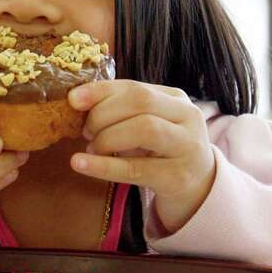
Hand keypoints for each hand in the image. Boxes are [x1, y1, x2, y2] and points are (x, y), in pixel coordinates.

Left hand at [67, 80, 215, 233]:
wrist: (198, 186)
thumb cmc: (163, 150)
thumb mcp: (148, 123)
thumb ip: (120, 109)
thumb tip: (77, 100)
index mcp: (176, 98)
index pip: (134, 86)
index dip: (101, 91)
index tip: (73, 100)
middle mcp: (188, 117)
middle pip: (141, 102)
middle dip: (103, 115)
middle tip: (86, 132)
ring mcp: (187, 147)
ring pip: (144, 129)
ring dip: (107, 138)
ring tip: (93, 148)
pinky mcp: (178, 177)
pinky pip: (135, 169)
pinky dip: (103, 166)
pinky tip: (79, 164)